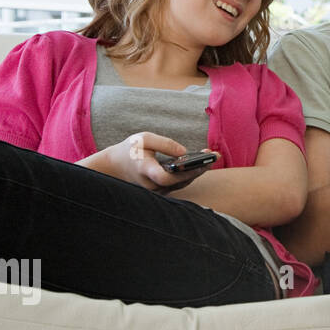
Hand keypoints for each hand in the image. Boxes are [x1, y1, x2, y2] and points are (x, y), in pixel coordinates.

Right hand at [96, 133, 216, 193]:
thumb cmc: (130, 150)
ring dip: (197, 171)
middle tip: (214, 156)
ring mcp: (155, 191)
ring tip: (212, 156)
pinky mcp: (159, 191)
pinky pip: (178, 184)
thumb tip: (184, 152)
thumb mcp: (144, 138)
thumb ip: (164, 144)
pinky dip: (190, 174)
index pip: (163, 177)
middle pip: (179, 182)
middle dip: (198, 168)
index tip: (194, 162)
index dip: (180, 173)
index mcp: (144, 170)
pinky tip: (202, 163)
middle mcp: (150, 185)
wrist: (115, 166)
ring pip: (181, 184)